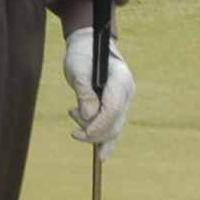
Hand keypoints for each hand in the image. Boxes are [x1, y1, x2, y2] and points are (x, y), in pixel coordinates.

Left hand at [64, 25, 134, 160]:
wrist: (88, 45)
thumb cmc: (83, 54)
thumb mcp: (78, 70)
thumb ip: (84, 92)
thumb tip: (88, 116)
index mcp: (121, 78)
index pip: (113, 108)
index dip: (98, 124)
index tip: (81, 133)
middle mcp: (127, 91)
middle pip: (115, 122)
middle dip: (95, 132)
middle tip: (74, 132)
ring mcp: (124, 99)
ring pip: (113, 126)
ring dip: (93, 129)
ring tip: (73, 114)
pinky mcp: (117, 105)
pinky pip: (113, 126)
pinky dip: (106, 139)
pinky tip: (101, 154)